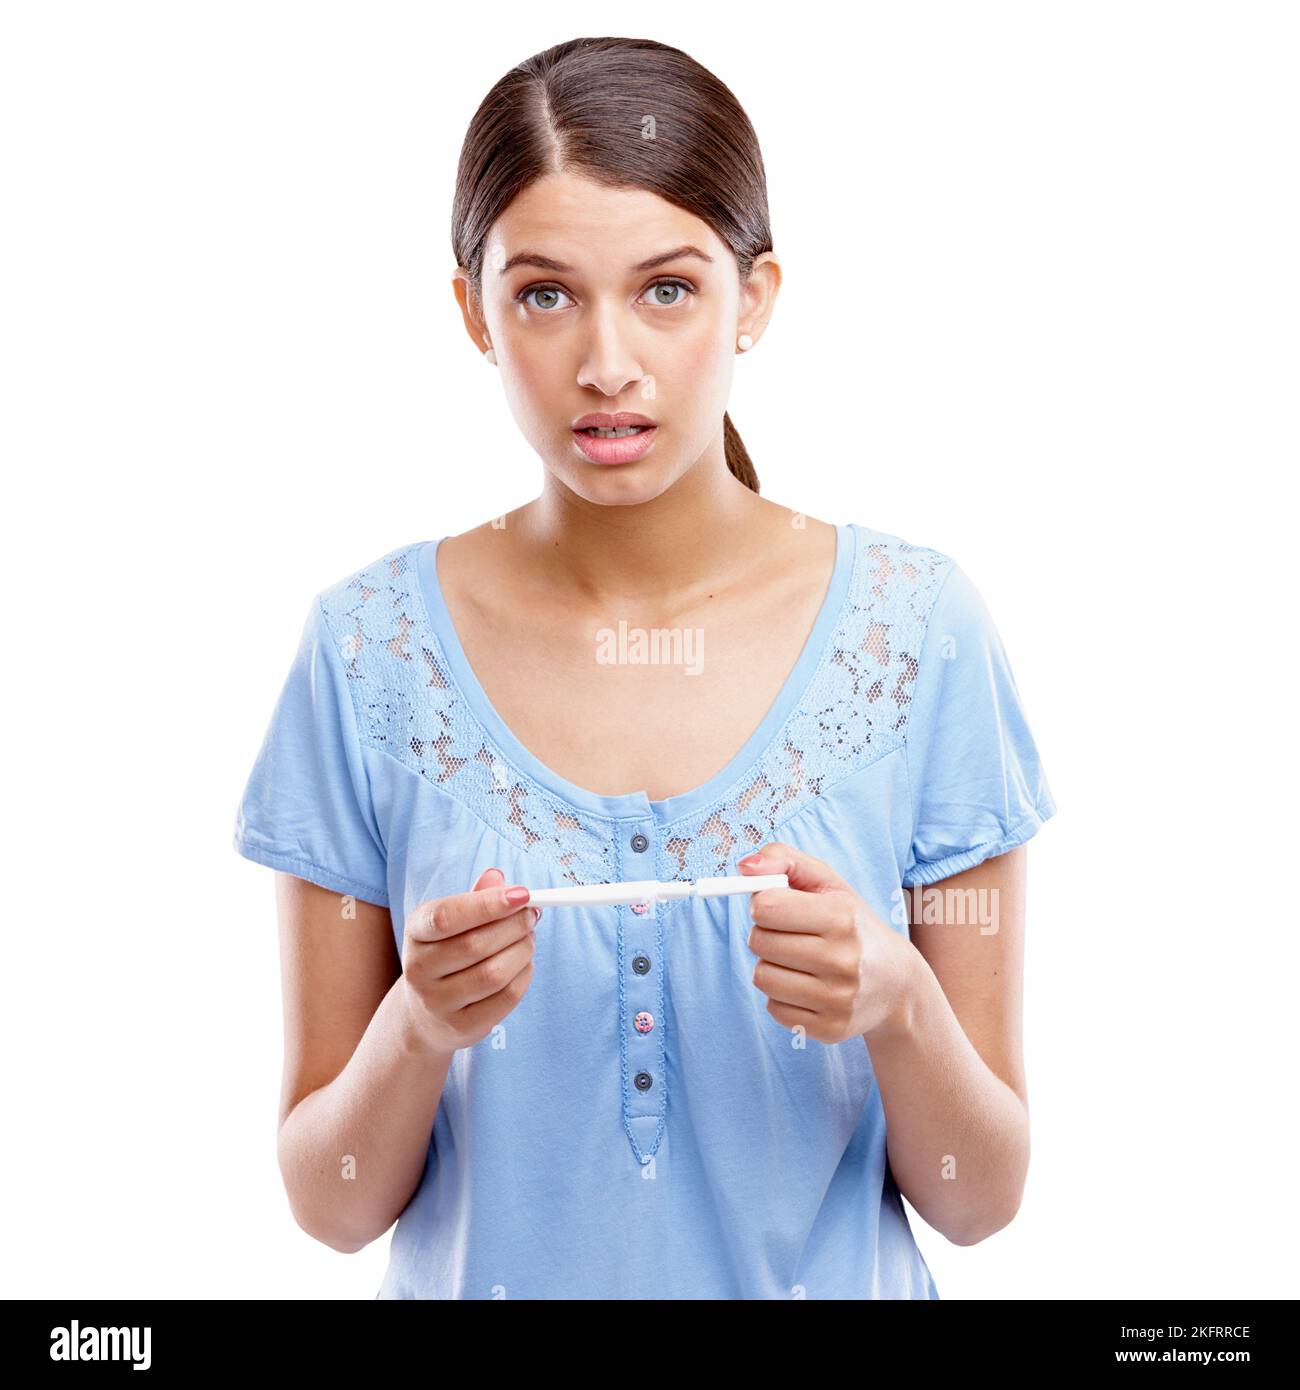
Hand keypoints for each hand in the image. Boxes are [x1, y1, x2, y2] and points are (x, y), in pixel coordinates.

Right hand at [400, 867, 539, 1053]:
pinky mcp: (461, 1027)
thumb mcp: (452, 922)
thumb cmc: (447, 953)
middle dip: (515, 925)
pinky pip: (505, 998)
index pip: (445, 917)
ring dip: (523, 950)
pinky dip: (524, 976)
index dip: (487, 904)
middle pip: (475, 945)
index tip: (523, 894)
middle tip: (532, 914)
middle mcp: (418, 969)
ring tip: (529, 939)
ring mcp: (437, 1003)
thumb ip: (475, 898)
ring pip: (494, 974)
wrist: (425, 1013)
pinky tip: (525, 964)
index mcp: (415, 932)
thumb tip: (497, 877)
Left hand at [738, 842, 915, 1044]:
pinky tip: (808, 987)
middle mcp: (842, 960)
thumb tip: (743, 866)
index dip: (764, 904)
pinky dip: (782, 996)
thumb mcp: (828, 883)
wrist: (897, 984)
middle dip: (766, 934)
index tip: (779, 907)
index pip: (766, 906)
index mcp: (842, 918)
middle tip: (790, 935)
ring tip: (799, 962)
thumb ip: (783, 860)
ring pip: (762, 977)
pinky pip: (773, 1009)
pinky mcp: (829, 1029)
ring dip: (771, 966)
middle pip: (759, 942)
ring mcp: (837, 999)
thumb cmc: (852, 924)